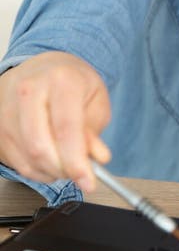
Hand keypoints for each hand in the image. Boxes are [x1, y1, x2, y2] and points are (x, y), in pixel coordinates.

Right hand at [0, 51, 110, 191]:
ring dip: (51, 171)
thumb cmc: (71, 82)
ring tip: (66, 162)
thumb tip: (97, 158)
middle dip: (63, 169)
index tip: (89, 182)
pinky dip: (37, 170)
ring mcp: (6, 108)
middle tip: (79, 175)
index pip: (66, 127)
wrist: (43, 68)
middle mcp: (28, 90)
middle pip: (40, 146)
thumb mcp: (95, 100)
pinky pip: (16, 161)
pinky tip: (49, 160)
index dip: (77, 161)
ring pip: (27, 157)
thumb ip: (94, 131)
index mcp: (60, 79)